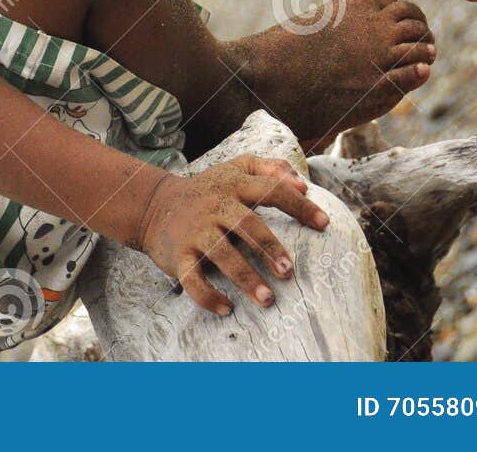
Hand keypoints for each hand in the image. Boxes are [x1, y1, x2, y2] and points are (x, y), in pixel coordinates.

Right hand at [131, 155, 329, 315]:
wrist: (152, 205)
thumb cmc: (207, 190)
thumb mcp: (235, 168)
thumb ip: (269, 168)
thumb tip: (303, 184)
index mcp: (233, 186)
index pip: (271, 190)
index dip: (299, 205)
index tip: (324, 224)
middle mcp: (215, 207)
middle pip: (246, 224)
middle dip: (269, 248)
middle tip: (288, 272)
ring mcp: (196, 232)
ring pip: (221, 255)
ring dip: (245, 278)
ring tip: (267, 300)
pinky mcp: (178, 256)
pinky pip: (192, 278)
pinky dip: (207, 295)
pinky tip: (226, 307)